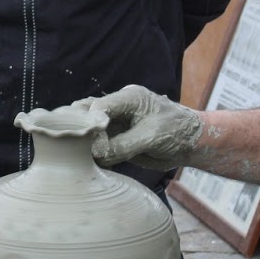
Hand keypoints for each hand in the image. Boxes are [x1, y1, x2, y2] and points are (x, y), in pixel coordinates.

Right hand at [73, 85, 202, 170]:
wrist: (192, 143)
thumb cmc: (177, 131)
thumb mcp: (151, 137)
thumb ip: (124, 144)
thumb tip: (97, 155)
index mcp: (128, 98)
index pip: (98, 106)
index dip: (89, 123)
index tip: (89, 143)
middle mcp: (119, 109)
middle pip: (86, 111)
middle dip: (75, 124)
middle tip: (67, 141)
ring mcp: (117, 124)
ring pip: (89, 127)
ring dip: (80, 138)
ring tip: (70, 151)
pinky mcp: (118, 139)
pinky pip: (98, 144)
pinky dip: (90, 151)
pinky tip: (82, 160)